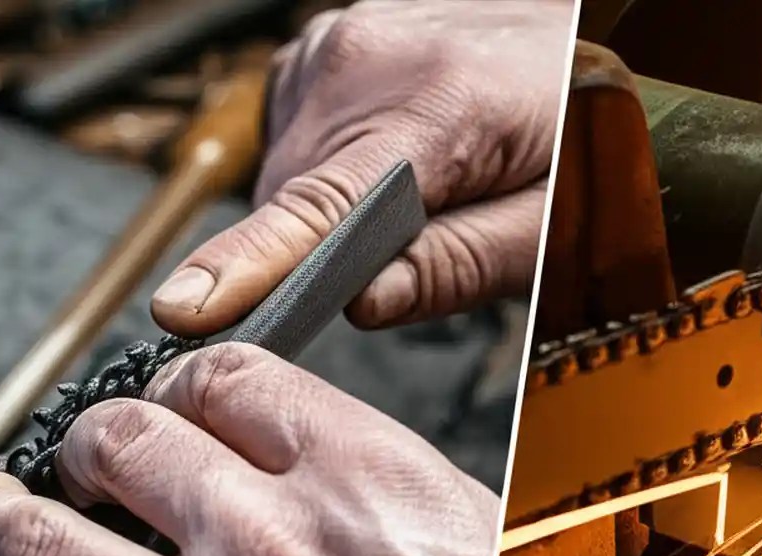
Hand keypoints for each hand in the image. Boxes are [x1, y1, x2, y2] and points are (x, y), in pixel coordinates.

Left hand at [0, 342, 499, 555]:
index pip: (226, 374)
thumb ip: (377, 480)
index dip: (187, 379)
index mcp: (356, 475)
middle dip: (89, 436)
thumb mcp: (474, 524)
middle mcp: (268, 542)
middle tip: (82, 455)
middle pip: (123, 437)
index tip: (181, 400)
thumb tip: (313, 458)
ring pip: (41, 547)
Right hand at [150, 0, 570, 334]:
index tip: (184, 307)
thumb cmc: (575, 131)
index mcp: (436, 103)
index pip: (319, 205)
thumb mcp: (550, 222)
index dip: (248, 263)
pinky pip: (293, 138)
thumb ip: (459, 264)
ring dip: (334, 206)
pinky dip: (330, 167)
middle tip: (426, 236)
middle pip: (291, 202)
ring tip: (424, 184)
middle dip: (335, 250)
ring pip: (286, 175)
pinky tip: (392, 156)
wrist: (577, 44)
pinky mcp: (324, 45)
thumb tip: (360, 304)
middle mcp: (367, 59)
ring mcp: (339, 42)